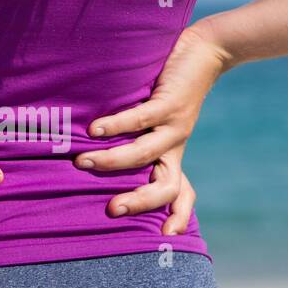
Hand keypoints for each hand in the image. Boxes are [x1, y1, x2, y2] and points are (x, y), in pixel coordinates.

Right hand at [74, 22, 228, 234]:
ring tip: (82, 160)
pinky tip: (94, 129)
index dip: (177, 215)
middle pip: (167, 186)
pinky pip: (140, 119)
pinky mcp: (169, 103)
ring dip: (112, 160)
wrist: (204, 51)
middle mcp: (174, 146)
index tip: (167, 236)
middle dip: (140, 201)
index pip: (181, 193)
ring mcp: (174, 126)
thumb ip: (133, 138)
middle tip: (112, 209)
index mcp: (172, 154)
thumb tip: (88, 153)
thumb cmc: (170, 86)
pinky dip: (115, 126)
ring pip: (144, 154)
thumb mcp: (155, 120)